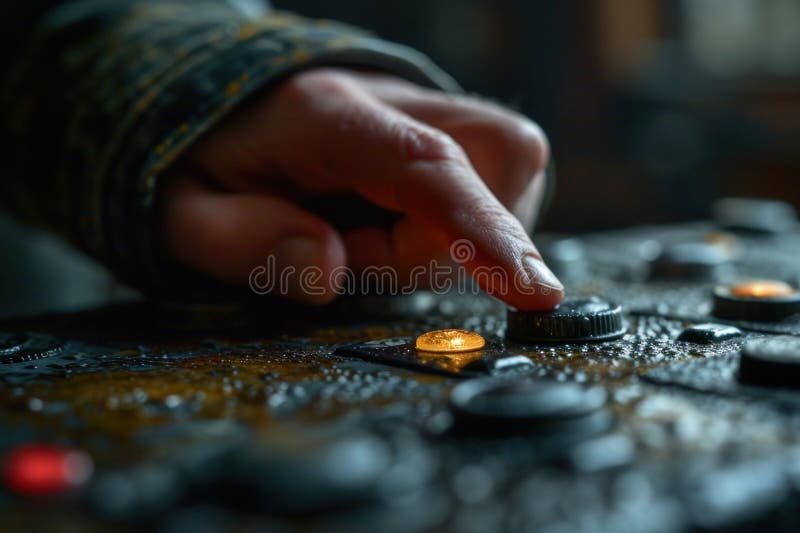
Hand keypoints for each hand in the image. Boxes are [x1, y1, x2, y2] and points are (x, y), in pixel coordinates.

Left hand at [162, 68, 563, 309]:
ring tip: (366, 238)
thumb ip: (245, 242)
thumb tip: (326, 271)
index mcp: (325, 114)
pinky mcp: (452, 135)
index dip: (484, 230)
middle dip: (453, 245)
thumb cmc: (213, 160)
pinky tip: (392, 228)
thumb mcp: (188, 213)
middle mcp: (395, 101)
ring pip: (508, 179)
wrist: (236, 104)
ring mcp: (432, 113)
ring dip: (445, 242)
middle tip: (360, 254)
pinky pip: (493, 187)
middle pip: (502, 159)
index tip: (532, 293)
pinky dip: (453, 231)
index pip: (426, 164)